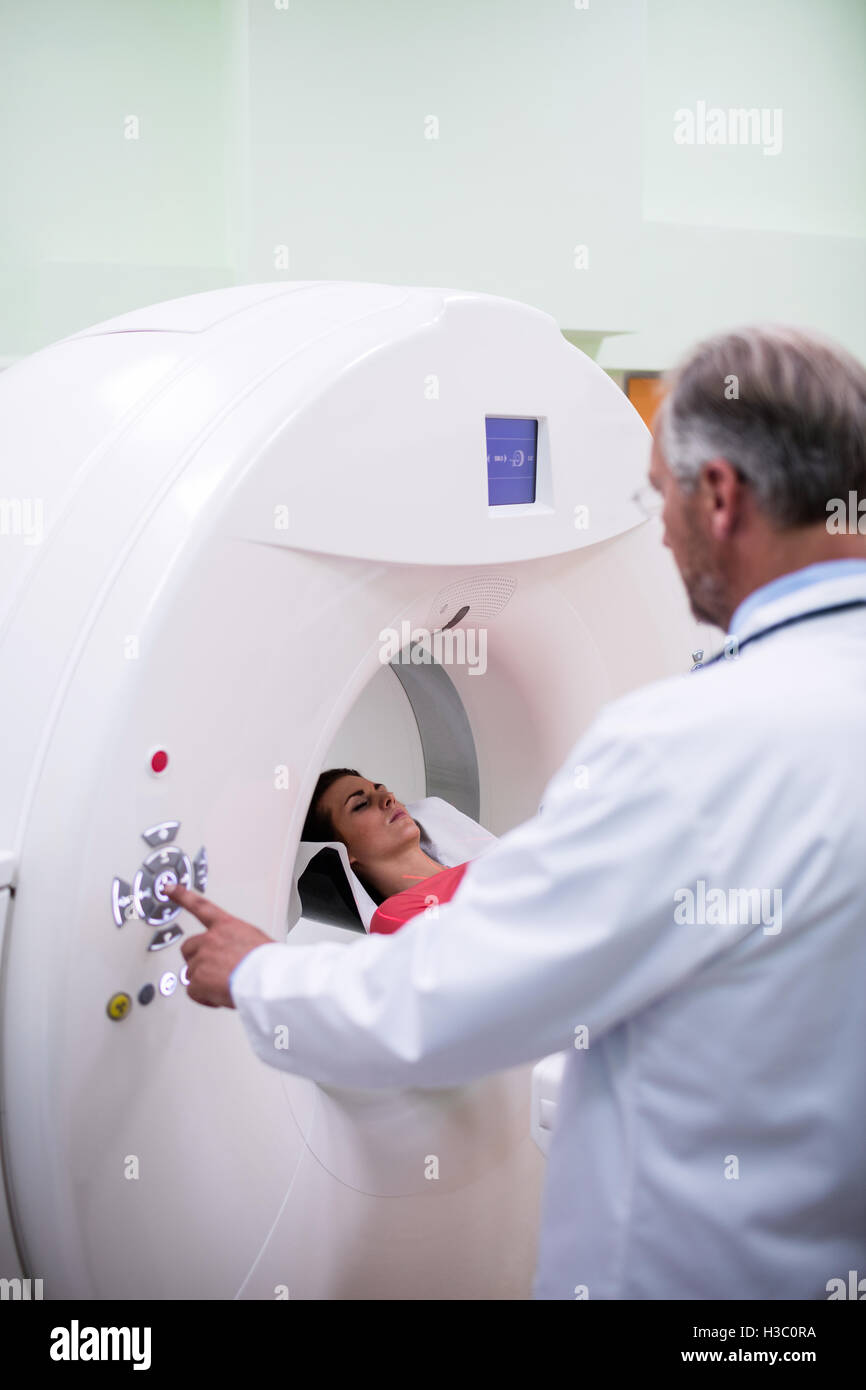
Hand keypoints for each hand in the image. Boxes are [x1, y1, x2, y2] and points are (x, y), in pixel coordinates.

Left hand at [164, 882, 274, 1008]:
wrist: (268, 979)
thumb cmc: (269, 963)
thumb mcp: (256, 941)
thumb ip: (238, 942)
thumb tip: (237, 954)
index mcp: (227, 926)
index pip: (201, 905)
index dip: (182, 895)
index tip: (168, 887)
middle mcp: (211, 938)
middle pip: (189, 948)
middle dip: (197, 960)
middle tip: (213, 971)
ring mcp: (202, 958)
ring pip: (192, 973)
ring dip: (205, 981)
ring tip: (226, 985)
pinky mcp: (198, 979)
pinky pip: (194, 991)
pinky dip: (204, 997)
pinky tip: (220, 996)